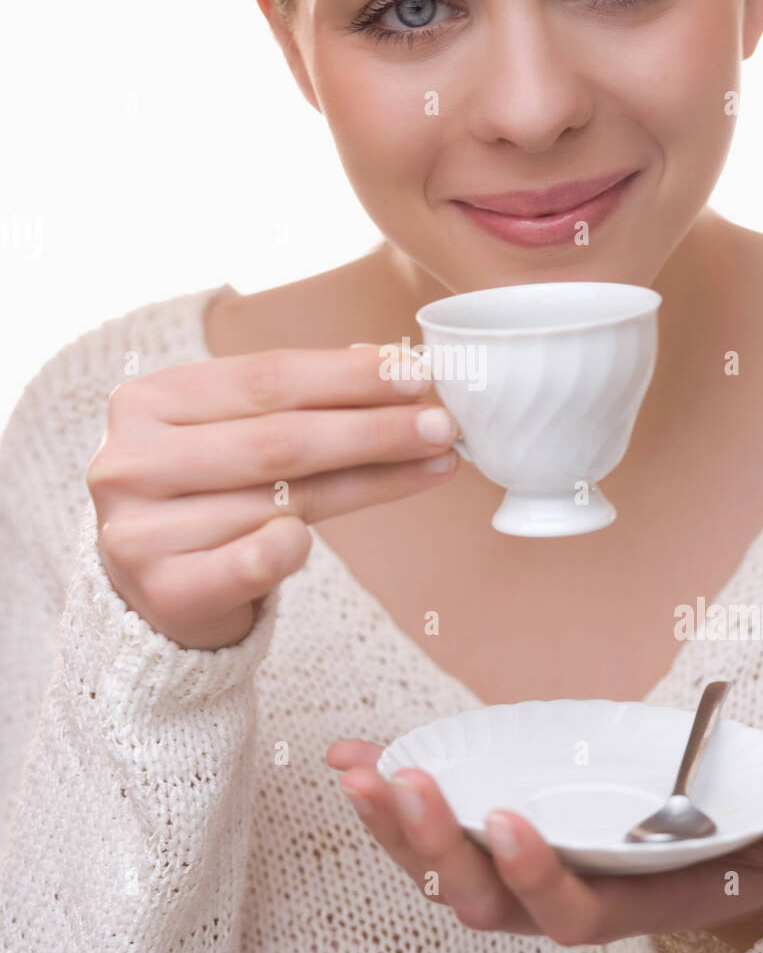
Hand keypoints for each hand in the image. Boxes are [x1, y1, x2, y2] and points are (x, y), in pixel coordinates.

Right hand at [86, 345, 456, 648]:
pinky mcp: (161, 590)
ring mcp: (137, 529)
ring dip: (371, 481)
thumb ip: (296, 400)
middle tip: (442, 425)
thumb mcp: (235, 432)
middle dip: (373, 429)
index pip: (265, 379)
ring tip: (434, 465)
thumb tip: (390, 362)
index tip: (417, 376)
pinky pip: (250, 562)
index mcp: (147, 401)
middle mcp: (130, 460)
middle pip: (279, 439)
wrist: (154, 589)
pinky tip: (321, 539)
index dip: (348, 376)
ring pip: (280, 500)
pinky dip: (290, 548)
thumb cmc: (210, 495)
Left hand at [327, 740, 762, 948]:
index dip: (533, 875)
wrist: (703, 852)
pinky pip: (426, 829)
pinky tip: (354, 758)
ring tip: (359, 771)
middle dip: (435, 844)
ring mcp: (511, 874)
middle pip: (476, 897)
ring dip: (390, 823)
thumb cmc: (738, 852)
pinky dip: (386, 798)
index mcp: (619, 904)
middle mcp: (551, 900)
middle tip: (407, 781)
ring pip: (435, 869)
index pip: (565, 912)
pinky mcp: (487, 838)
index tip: (510, 818)